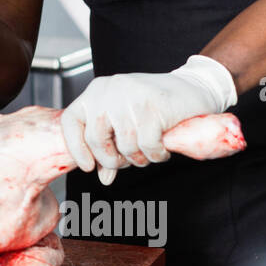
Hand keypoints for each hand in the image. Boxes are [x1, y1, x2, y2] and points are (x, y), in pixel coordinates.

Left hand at [60, 55, 237, 185]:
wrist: (194, 88)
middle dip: (112, 159)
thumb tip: (103, 177)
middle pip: (95, 138)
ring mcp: (130, 96)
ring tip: (149, 151)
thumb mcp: (125, 121)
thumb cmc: (156, 107)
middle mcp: (109, 90)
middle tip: (129, 161)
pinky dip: (156, 155)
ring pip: (124, 145)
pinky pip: (147, 145)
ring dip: (139, 158)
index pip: (70, 121)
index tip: (89, 166)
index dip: (76, 148)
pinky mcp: (153, 106)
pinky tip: (162, 149)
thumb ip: (110, 145)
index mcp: (96, 91)